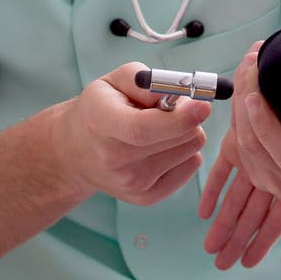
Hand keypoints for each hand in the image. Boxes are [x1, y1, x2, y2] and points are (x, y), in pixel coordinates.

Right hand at [51, 62, 210, 205]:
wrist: (77, 151)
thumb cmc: (99, 108)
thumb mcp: (112, 81)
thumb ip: (145, 81)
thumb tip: (178, 96)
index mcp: (102, 125)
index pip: (143, 129)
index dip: (178, 118)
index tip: (203, 105)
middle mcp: (115, 161)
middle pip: (177, 140)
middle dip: (187, 116)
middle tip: (170, 105)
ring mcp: (132, 184)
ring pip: (191, 150)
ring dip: (185, 132)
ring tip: (159, 126)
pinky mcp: (147, 198)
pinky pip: (191, 165)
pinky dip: (184, 150)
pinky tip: (161, 145)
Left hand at [198, 128, 280, 267]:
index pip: (272, 223)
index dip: (260, 243)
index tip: (246, 263)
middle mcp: (268, 177)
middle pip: (250, 215)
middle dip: (238, 239)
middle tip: (222, 263)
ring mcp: (250, 162)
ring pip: (234, 199)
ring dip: (223, 222)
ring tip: (210, 245)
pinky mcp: (235, 147)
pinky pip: (220, 172)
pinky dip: (212, 192)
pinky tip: (202, 212)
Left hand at [229, 47, 280, 199]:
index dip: (268, 128)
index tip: (255, 95)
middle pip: (256, 146)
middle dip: (246, 99)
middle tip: (250, 63)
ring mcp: (276, 184)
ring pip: (241, 144)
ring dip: (238, 101)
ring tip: (245, 68)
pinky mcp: (261, 177)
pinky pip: (238, 145)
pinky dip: (238, 113)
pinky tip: (243, 88)